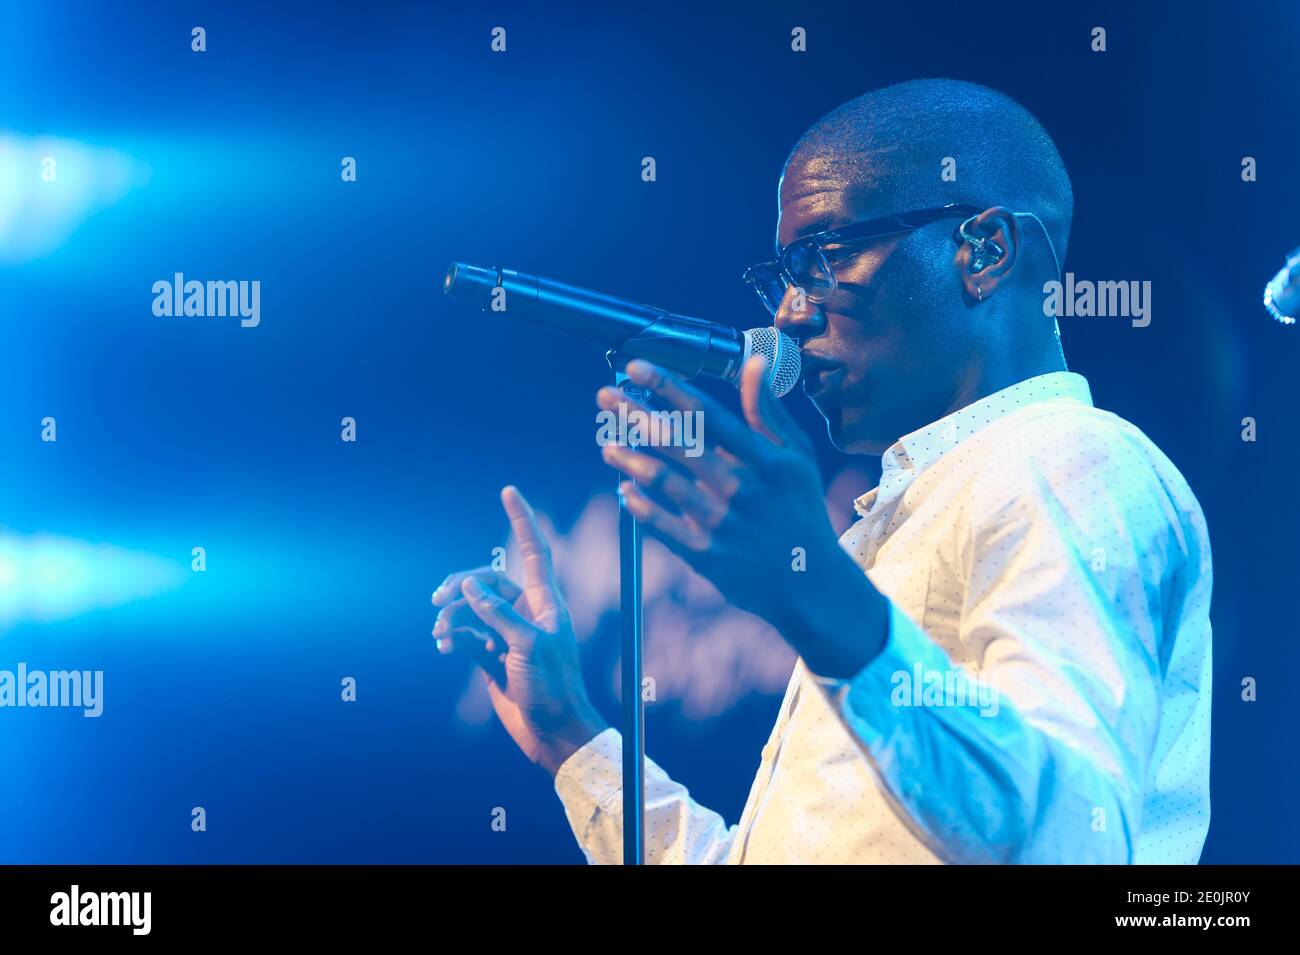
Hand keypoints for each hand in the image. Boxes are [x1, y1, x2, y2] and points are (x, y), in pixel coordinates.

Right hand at [432, 486, 606, 775]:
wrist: (552, 732)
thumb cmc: (552, 687)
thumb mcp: (527, 646)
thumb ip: (498, 613)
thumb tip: (471, 586)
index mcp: (544, 602)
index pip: (534, 550)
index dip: (521, 520)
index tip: (508, 491)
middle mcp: (525, 612)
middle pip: (485, 581)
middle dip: (459, 586)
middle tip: (437, 600)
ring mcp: (506, 634)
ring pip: (470, 608)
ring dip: (451, 617)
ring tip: (441, 636)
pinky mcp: (490, 656)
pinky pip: (464, 634)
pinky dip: (451, 636)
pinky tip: (444, 646)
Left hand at [597, 357, 886, 677]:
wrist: (808, 581)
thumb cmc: (799, 509)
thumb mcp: (797, 457)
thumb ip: (769, 412)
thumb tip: (755, 362)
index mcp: (764, 458)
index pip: (707, 413)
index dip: (668, 387)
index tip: (637, 368)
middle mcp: (741, 487)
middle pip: (680, 442)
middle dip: (637, 415)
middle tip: (605, 398)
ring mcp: (723, 522)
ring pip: (667, 483)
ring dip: (631, 460)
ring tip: (607, 443)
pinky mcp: (708, 555)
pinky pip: (666, 528)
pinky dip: (642, 508)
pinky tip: (622, 491)